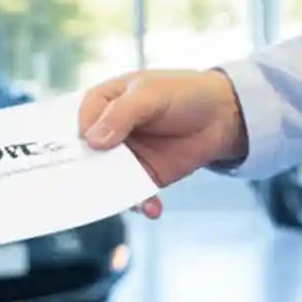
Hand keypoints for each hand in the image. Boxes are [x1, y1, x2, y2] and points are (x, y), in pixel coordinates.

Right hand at [80, 69, 246, 218]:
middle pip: (87, 155)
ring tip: (121, 204)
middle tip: (88, 189)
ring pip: (107, 179)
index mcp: (103, 103)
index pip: (79, 120)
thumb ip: (122, 114)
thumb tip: (93, 140)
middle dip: (86, 173)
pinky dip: (140, 204)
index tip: (85, 151)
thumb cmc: (184, 92)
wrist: (222, 116)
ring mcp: (124, 157)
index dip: (79, 137)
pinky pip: (133, 194)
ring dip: (111, 194)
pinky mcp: (143, 176)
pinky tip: (152, 208)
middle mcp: (107, 132)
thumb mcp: (151, 94)